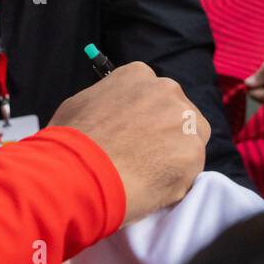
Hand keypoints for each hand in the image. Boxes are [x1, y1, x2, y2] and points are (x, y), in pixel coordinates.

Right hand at [49, 61, 206, 224]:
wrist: (78, 173)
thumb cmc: (70, 141)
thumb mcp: (79, 105)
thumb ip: (104, 103)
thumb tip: (108, 115)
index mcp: (138, 75)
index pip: (154, 95)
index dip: (146, 119)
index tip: (135, 136)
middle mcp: (167, 90)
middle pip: (177, 113)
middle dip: (165, 133)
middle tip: (144, 157)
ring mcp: (183, 120)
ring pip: (190, 140)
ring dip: (174, 156)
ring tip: (146, 176)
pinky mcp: (193, 152)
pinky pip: (190, 170)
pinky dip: (175, 181)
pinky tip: (150, 188)